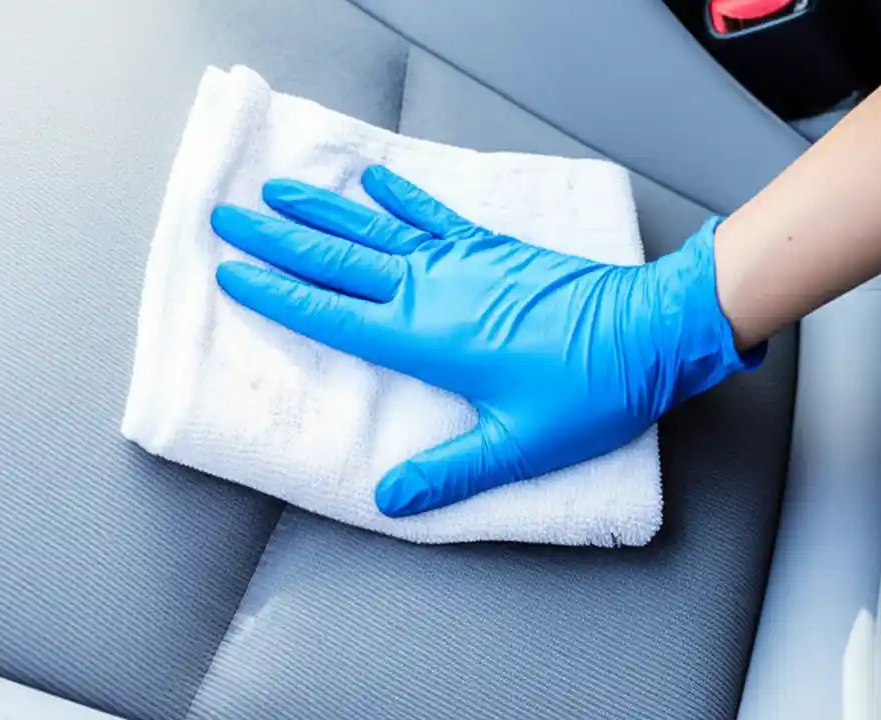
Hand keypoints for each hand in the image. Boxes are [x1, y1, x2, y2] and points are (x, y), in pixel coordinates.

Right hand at [211, 165, 758, 516]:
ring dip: (322, 210)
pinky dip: (398, 199)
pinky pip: (431, 216)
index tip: (232, 273)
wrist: (653, 330)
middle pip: (336, 261)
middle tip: (227, 217)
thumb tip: (390, 498)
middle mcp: (431, 291)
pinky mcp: (490, 250)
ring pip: (373, 231)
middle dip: (277, 241)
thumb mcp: (519, 444)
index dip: (277, 294)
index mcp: (426, 339)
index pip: (331, 314)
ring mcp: (460, 263)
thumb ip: (450, 471)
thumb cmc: (590, 390)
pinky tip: (371, 182)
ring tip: (277, 189)